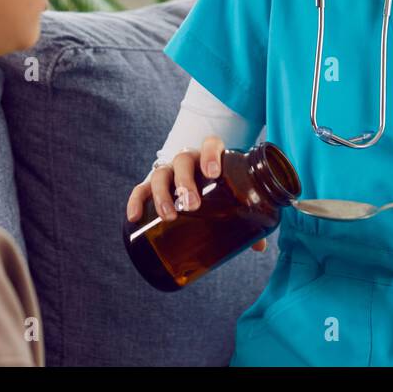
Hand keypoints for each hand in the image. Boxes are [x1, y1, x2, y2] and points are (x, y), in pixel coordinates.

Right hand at [125, 135, 267, 251]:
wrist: (196, 183)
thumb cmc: (219, 192)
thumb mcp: (232, 198)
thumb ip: (246, 216)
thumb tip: (258, 247)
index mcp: (210, 157)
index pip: (210, 144)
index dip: (210, 155)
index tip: (213, 173)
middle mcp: (187, 161)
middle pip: (182, 161)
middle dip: (185, 182)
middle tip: (192, 205)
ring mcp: (168, 172)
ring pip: (160, 174)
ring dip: (162, 194)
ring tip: (169, 216)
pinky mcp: (151, 186)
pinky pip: (140, 189)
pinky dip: (136, 201)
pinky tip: (134, 217)